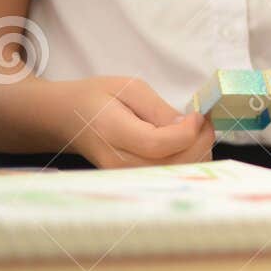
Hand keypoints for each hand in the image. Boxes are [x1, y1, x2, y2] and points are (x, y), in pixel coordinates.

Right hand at [56, 76, 214, 168]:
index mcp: (112, 132)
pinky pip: (170, 178)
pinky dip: (189, 162)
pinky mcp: (133, 182)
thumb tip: (188, 125)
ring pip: (175, 176)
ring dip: (198, 153)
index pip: (157, 144)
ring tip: (196, 130)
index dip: (187, 131)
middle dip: (200, 142)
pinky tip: (188, 144)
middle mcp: (118, 162)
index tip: (197, 114)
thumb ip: (159, 109)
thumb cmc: (98, 98)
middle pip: (172, 165)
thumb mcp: (129, 88)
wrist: (67, 118)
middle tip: (204, 121)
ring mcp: (124, 176)